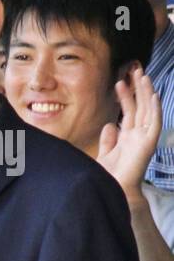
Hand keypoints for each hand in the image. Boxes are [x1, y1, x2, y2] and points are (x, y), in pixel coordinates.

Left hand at [98, 65, 160, 203]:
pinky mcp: (149, 144)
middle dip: (138, 88)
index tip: (120, 81)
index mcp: (128, 137)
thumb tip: (110, 125)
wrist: (113, 190)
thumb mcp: (106, 154)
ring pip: (148, 111)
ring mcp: (145, 138)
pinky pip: (155, 123)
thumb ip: (108, 140)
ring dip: (147, 94)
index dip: (125, 96)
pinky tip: (153, 96)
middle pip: (140, 107)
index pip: (128, 111)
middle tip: (135, 70)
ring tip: (143, 76)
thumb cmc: (109, 176)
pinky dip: (155, 110)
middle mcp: (138, 135)